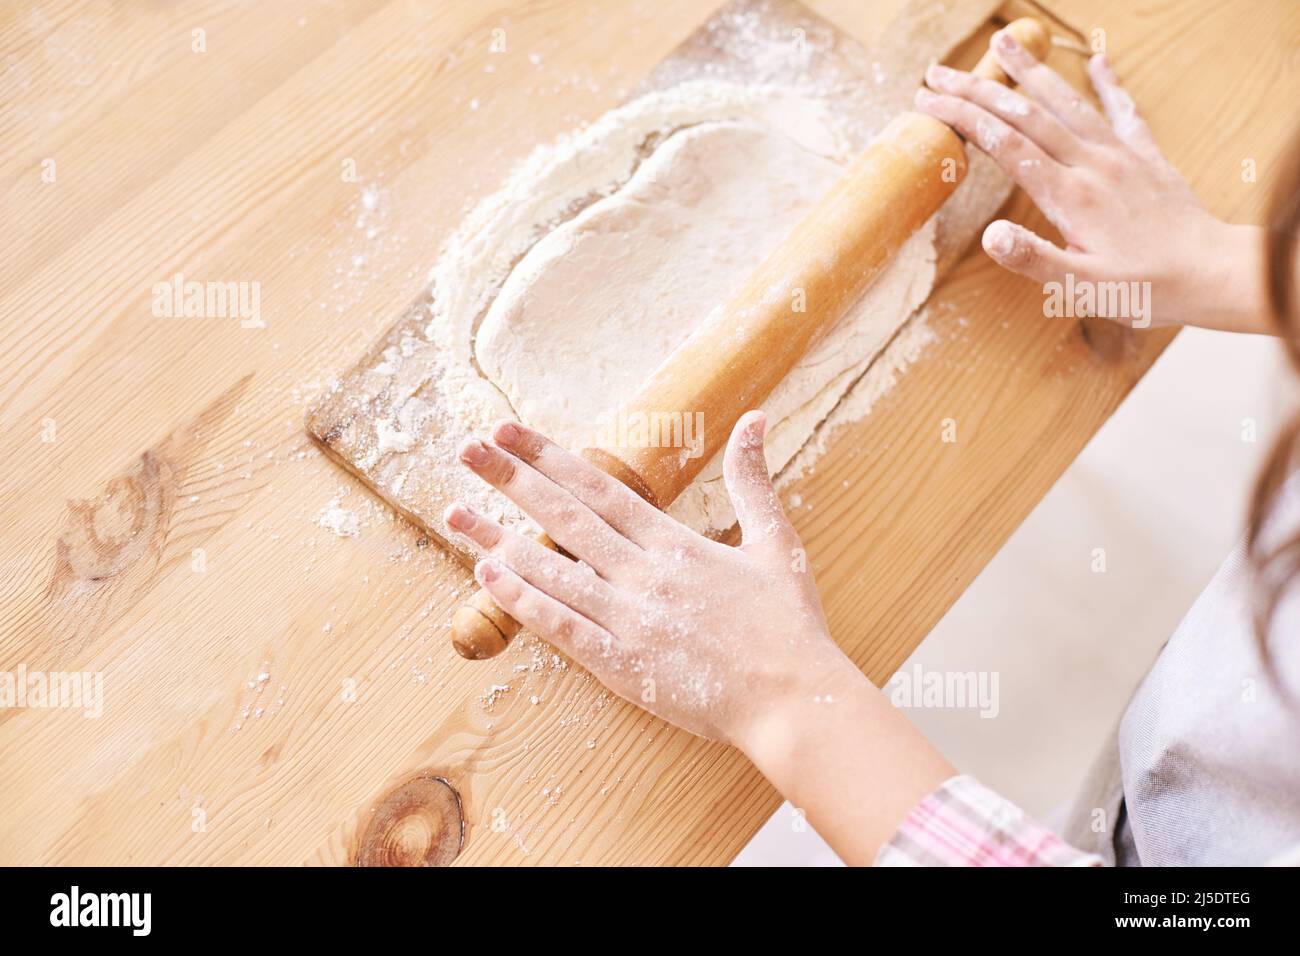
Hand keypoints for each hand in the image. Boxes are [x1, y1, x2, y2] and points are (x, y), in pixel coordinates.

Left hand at [444, 411, 847, 748]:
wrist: (794, 698)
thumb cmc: (788, 624)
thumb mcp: (777, 541)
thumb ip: (753, 481)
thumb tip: (754, 419)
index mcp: (676, 543)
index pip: (598, 487)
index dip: (549, 457)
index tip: (510, 431)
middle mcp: (643, 574)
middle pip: (564, 518)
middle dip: (511, 480)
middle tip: (468, 449)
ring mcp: (629, 620)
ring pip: (551, 570)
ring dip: (498, 539)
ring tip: (455, 512)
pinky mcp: (622, 664)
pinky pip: (562, 627)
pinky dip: (524, 600)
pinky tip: (489, 576)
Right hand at [915, 29, 1265, 332]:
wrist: (1212, 272)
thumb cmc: (1145, 287)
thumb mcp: (1081, 287)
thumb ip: (1034, 259)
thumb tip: (990, 236)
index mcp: (1069, 195)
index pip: (1005, 145)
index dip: (963, 121)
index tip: (927, 105)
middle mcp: (1091, 164)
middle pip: (1024, 116)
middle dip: (977, 91)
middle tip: (938, 75)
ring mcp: (1119, 156)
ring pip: (1066, 103)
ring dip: (1030, 72)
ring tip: (1003, 42)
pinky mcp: (1145, 157)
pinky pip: (1122, 111)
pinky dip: (1108, 84)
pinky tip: (1096, 61)